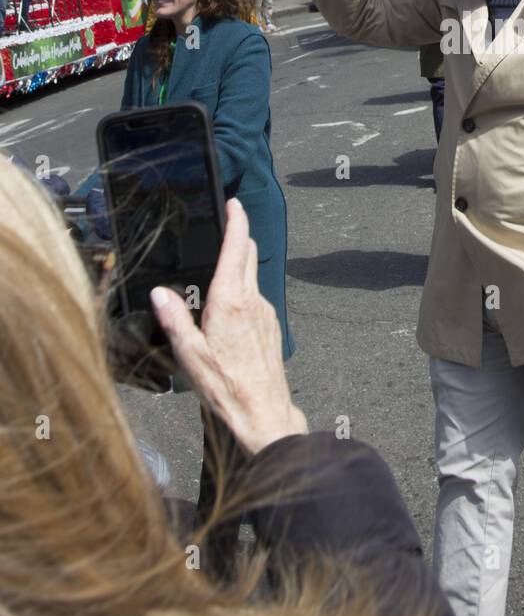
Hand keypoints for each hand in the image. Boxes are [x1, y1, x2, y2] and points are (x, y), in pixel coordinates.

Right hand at [150, 199, 307, 455]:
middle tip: (224, 227)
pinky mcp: (271, 326)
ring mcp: (266, 313)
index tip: (234, 203)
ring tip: (215, 275)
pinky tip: (227, 310)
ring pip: (252, 277)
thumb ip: (175, 319)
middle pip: (248, 256)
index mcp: (231, 301)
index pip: (237, 248)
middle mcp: (253, 301)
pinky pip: (256, 298)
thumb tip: (160, 293)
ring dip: (238, 267)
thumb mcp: (190, 354)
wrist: (262, 412)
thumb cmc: (226, 386)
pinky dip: (243, 292)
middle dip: (238, 237)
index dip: (237, 221)